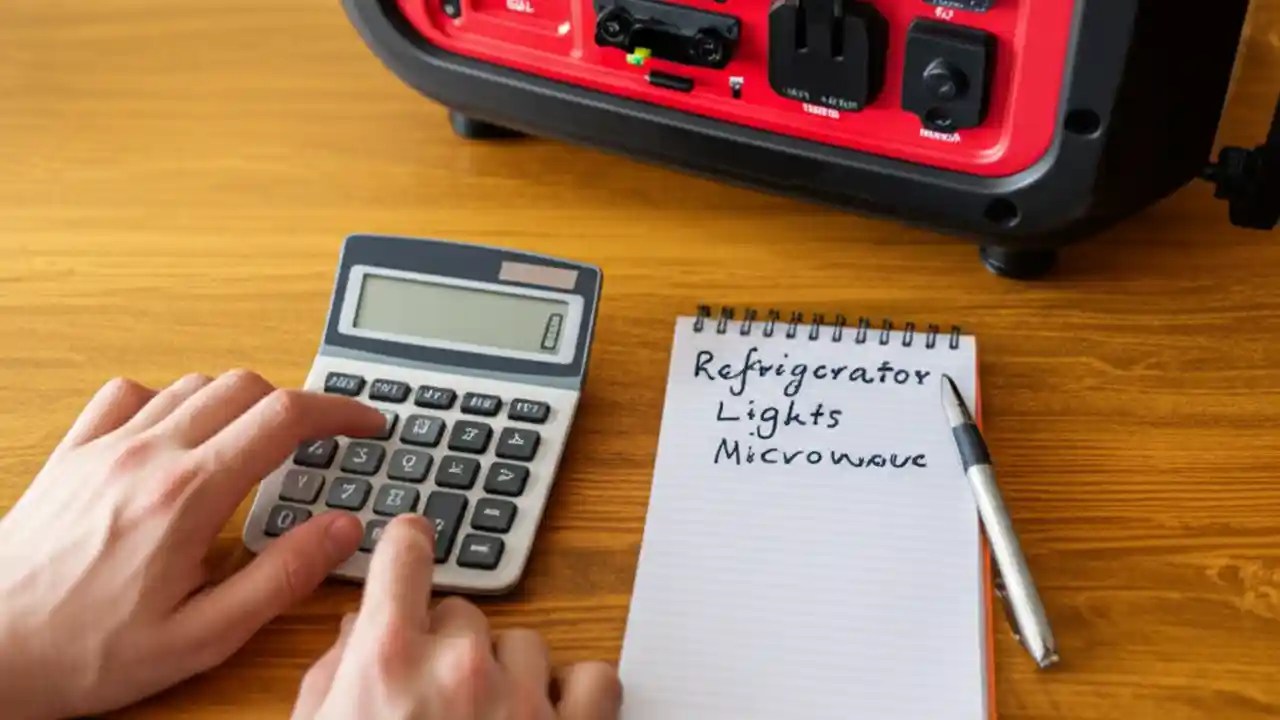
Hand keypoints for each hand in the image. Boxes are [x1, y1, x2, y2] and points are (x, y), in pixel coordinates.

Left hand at [0, 371, 384, 718]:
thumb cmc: (84, 652)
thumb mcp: (203, 636)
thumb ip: (282, 577)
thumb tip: (341, 530)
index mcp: (189, 496)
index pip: (284, 418)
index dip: (338, 412)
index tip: (364, 424)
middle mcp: (148, 455)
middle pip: (246, 386)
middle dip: (296, 404)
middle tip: (320, 438)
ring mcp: (106, 447)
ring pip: (193, 384)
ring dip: (239, 401)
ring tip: (258, 440)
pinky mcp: (73, 453)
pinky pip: (129, 393)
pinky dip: (169, 400)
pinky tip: (177, 434)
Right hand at [293, 514, 622, 719]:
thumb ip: (330, 677)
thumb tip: (354, 634)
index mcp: (386, 660)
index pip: (405, 556)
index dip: (407, 547)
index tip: (412, 544)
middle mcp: (459, 668)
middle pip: (462, 610)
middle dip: (444, 642)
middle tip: (429, 694)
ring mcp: (521, 701)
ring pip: (522, 641)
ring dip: (504, 670)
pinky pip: (594, 677)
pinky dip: (574, 692)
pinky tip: (545, 717)